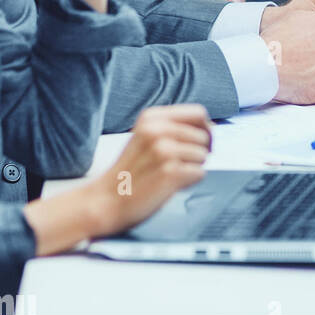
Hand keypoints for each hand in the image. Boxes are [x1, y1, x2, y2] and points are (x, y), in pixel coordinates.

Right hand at [89, 105, 212, 234]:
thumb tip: (209, 128)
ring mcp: (163, 150)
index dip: (206, 128)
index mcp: (152, 117)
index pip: (199, 113)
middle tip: (179, 165)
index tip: (203, 142)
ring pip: (203, 156)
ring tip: (170, 175)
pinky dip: (190, 181)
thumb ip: (172, 127)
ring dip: (193, 168)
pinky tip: (171, 185)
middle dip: (199, 152)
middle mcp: (157, 130)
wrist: (105, 201)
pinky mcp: (170, 172)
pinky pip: (200, 173)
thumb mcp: (145, 136)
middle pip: (204, 136)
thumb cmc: (129, 172)